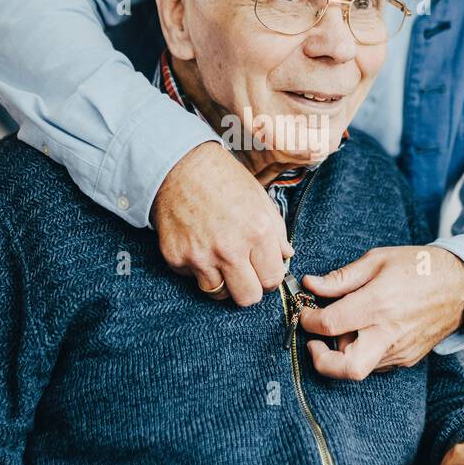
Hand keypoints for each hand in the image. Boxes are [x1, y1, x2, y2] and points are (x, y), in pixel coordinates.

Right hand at [152, 141, 292, 305]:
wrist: (179, 167)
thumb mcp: (260, 198)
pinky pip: (193, 278)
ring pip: (219, 294)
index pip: (272, 280)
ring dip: (223, 282)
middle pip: (248, 298)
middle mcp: (230, 249)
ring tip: (220, 260)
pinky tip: (199, 246)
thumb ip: (276, 231)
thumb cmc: (223, 179)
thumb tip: (286, 255)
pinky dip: (198, 269)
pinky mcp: (177, 258)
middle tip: (245, 274)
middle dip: (250, 289)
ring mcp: (201, 256)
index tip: (263, 271)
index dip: (269, 277)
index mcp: (257, 232)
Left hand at [299, 245, 463, 379]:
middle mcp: (389, 333)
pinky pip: (374, 363)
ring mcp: (400, 350)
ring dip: (342, 351)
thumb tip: (310, 285)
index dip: (308, 320)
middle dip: (321, 360)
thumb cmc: (419, 267)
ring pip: (358, 366)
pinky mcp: (406, 358)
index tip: (306, 313)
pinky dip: (361, 351)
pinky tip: (365, 330)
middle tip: (313, 343)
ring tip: (347, 325)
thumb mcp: (377, 260)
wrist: (461, 285)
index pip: (330, 324)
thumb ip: (341, 278)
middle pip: (347, 368)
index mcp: (379, 304)